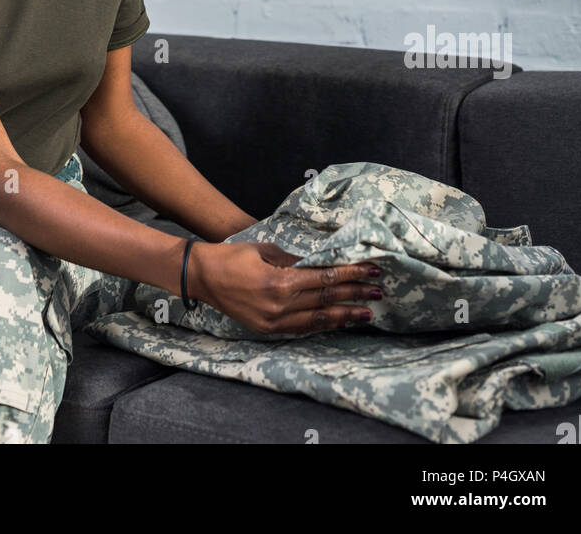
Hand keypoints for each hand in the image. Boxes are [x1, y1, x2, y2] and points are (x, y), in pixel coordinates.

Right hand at [187, 239, 381, 334]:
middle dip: (355, 295)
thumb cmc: (232, 256)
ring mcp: (274, 321)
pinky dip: (323, 325)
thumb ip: (294, 260)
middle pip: (326, 300)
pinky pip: (302, 328)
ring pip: (318, 320)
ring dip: (345, 316)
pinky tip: (338, 322)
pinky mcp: (268, 329)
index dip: (351, 274)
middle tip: (378, 291)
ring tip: (366, 312)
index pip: (325, 279)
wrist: (202, 277)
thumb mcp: (265, 250)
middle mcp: (280, 305)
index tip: (371, 270)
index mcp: (279, 282)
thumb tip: (321, 264)